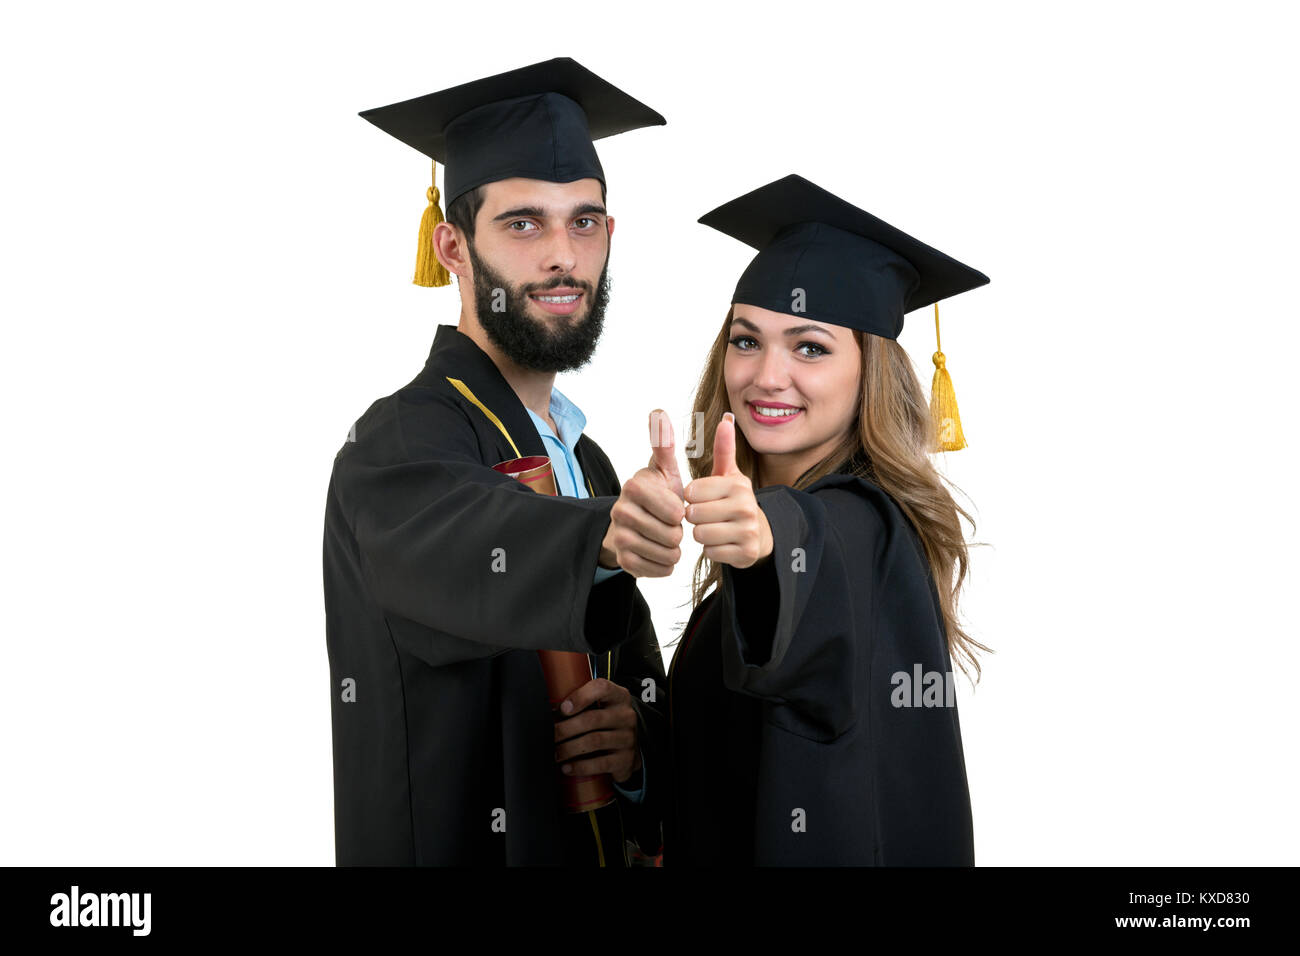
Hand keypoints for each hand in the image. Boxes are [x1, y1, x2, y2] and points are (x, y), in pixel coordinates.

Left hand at [553, 678, 641, 783]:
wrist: (630, 746)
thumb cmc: (607, 722)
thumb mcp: (602, 706)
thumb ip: (582, 702)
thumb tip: (549, 711)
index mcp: (618, 697)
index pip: (602, 688)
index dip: (580, 697)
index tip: (562, 708)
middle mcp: (625, 716)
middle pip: (592, 719)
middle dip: (565, 729)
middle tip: (549, 736)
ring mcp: (627, 738)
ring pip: (594, 741)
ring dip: (569, 748)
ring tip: (555, 753)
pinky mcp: (625, 759)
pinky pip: (600, 763)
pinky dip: (580, 766)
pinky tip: (567, 767)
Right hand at [598, 410, 685, 576]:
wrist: (632, 525)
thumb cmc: (656, 494)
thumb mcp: (663, 469)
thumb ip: (663, 445)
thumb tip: (658, 412)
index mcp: (634, 486)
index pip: (675, 511)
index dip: (681, 513)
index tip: (674, 507)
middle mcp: (620, 511)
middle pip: (671, 535)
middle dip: (678, 532)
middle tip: (669, 525)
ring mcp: (619, 538)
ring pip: (667, 554)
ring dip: (674, 549)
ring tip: (667, 539)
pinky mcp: (623, 561)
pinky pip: (659, 570)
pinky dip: (666, 565)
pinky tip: (660, 553)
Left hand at [683, 412, 773, 568]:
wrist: (760, 533)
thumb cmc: (734, 501)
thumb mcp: (729, 474)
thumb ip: (724, 448)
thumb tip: (726, 418)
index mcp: (738, 485)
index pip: (692, 492)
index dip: (691, 498)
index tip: (702, 499)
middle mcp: (746, 507)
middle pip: (694, 515)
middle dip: (695, 517)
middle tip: (707, 515)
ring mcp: (748, 531)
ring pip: (701, 535)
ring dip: (702, 534)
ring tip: (714, 528)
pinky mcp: (746, 553)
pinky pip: (710, 552)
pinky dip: (712, 549)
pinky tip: (723, 542)